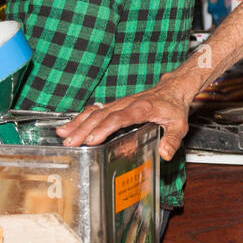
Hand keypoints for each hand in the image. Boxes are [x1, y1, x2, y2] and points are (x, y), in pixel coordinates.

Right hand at [56, 74, 192, 159]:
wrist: (173, 89)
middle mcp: (127, 104)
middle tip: (71, 143)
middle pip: (102, 116)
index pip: (119, 118)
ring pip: (96, 112)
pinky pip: (96, 110)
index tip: (92, 140)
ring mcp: (120, 103)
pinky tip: (70, 126)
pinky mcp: (116, 105)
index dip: (104, 128)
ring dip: (79, 123)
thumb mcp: (179, 125)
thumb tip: (165, 153)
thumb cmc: (174, 107)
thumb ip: (172, 139)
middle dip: (84, 129)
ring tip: (63, 134)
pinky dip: (82, 118)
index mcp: (142, 108)